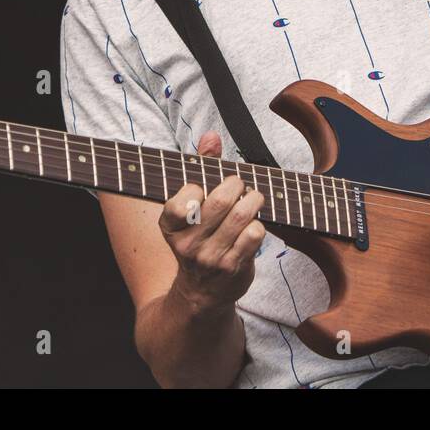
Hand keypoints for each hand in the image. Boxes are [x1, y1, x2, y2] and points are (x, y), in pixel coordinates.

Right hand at [158, 131, 266, 314]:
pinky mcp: (234, 268)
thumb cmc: (198, 236)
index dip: (198, 189)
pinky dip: (259, 224)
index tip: (202, 190)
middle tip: (239, 184)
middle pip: (221, 201)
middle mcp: (187, 244)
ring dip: (253, 201)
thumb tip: (211, 136)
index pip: (183, 200)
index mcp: (170, 225)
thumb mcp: (190, 204)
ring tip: (252, 199)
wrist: (201, 293)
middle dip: (236, 184)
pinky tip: (253, 226)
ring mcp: (211, 258)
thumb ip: (201, 166)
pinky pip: (255, 234)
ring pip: (242, 215)